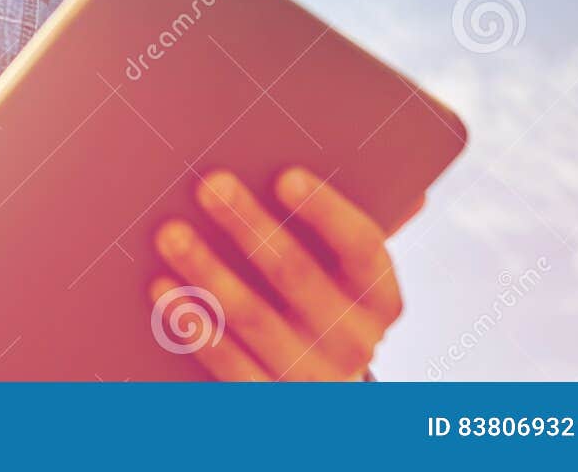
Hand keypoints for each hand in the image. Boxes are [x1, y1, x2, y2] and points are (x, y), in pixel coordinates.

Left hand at [150, 167, 413, 380]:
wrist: (318, 397)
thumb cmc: (323, 305)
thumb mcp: (346, 276)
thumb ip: (352, 231)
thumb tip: (412, 190)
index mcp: (379, 297)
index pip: (361, 245)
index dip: (325, 210)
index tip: (284, 175)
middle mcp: (353, 340)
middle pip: (296, 273)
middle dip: (248, 225)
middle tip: (209, 185)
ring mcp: (312, 377)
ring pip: (254, 317)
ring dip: (208, 271)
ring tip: (171, 233)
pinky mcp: (269, 403)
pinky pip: (228, 365)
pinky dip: (194, 327)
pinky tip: (165, 292)